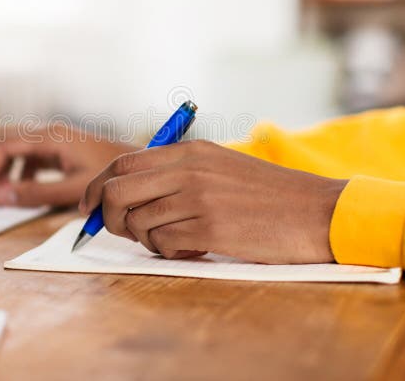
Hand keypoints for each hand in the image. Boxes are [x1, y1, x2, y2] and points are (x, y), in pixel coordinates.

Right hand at [0, 124, 138, 206]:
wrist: (139, 168)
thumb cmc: (111, 177)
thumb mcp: (72, 190)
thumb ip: (35, 194)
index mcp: (50, 137)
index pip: (2, 144)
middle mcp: (48, 133)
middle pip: (2, 140)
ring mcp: (53, 139)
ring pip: (13, 148)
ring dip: (2, 170)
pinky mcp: (59, 148)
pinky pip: (28, 156)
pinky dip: (18, 172)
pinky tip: (22, 192)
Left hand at [79, 140, 346, 262]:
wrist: (316, 211)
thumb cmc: (267, 194)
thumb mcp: (220, 167)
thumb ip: (176, 173)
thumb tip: (126, 193)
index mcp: (190, 151)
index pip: (122, 164)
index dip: (96, 187)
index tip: (88, 207)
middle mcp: (188, 170)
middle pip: (116, 191)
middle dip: (108, 217)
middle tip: (123, 231)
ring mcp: (198, 199)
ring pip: (137, 223)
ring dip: (146, 239)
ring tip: (175, 240)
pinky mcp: (209, 229)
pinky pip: (162, 245)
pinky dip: (169, 252)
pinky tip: (194, 248)